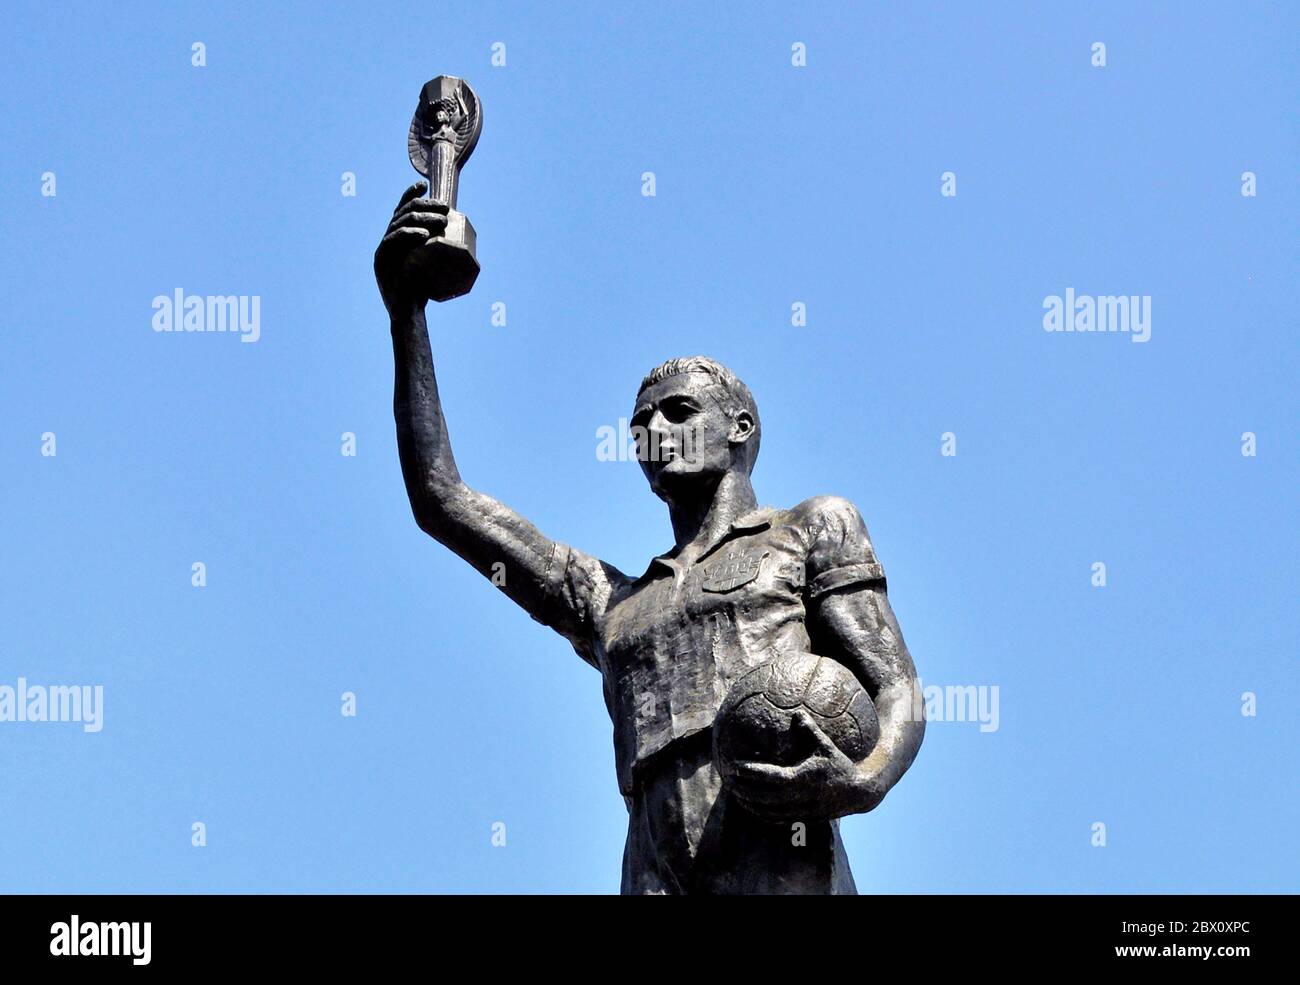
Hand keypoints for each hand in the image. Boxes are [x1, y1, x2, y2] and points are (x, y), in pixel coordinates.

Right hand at [374, 181, 448, 316]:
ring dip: (422, 219)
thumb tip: (466, 240)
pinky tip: (423, 235)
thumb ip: (440, 251)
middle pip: (403, 213)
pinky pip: (393, 240)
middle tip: (445, 209)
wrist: (409, 312)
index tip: (424, 186)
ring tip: (441, 222)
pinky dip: (409, 235)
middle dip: (424, 206)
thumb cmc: (424, 290)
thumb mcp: (434, 265)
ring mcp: (383, 248)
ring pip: (400, 222)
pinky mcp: (380, 259)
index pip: (403, 210)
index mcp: (399, 238)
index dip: (411, 195)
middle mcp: (388, 240)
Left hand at [723, 710, 885, 821]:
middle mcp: (800, 797)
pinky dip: (761, 814)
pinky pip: (777, 819)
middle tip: (727, 779)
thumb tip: (797, 713)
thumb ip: (810, 730)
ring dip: (749, 804)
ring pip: (768, 811)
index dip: (751, 772)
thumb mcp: (826, 745)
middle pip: (764, 797)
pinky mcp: (802, 819)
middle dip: (744, 789)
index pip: (770, 776)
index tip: (735, 766)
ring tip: (735, 793)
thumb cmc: (840, 765)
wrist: (858, 793)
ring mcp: (800, 810)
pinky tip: (751, 807)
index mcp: (802, 778)